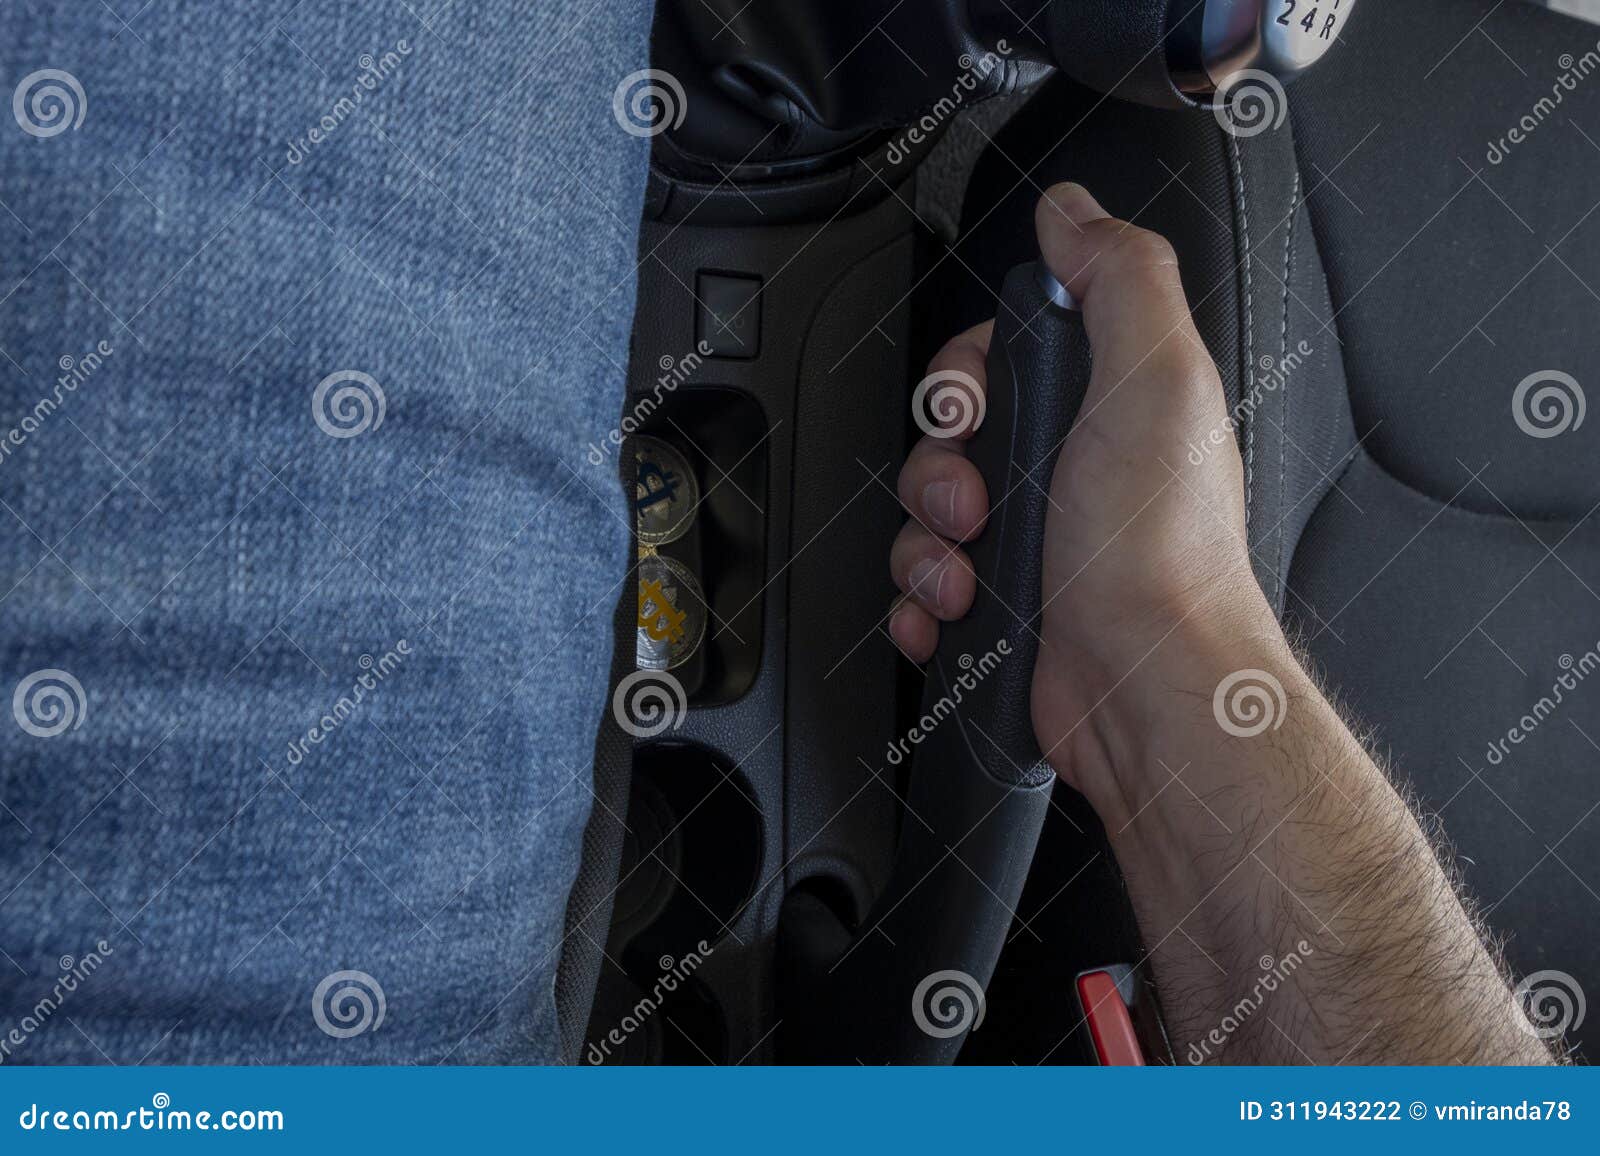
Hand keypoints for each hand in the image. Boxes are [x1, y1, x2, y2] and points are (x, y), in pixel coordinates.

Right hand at [890, 183, 1285, 811]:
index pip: (992, 358)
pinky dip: (922, 604)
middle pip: (942, 437)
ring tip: (972, 573)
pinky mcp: (997, 609)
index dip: (964, 379)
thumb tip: (1073, 213)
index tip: (975, 410)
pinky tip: (957, 615)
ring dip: (926, 546)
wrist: (1142, 685)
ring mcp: (1028, 543)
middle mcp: (1064, 471)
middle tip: (976, 501)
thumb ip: (1119, 278)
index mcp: (1102, 406)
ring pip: (920, 516)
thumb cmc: (1158, 552)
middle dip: (937, 471)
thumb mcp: (1156, 379)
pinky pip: (917, 589)